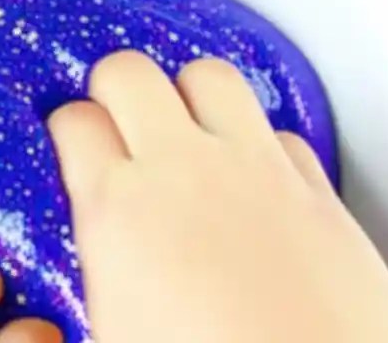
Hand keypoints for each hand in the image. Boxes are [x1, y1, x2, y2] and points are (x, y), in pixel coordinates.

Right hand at [48, 51, 387, 342]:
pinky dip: (261, 144)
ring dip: (189, 96)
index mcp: (117, 210)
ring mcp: (257, 170)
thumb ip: (98, 266)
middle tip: (118, 126)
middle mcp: (185, 170)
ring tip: (186, 134)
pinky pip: (281, 131)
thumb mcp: (108, 331)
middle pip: (129, 72)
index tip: (74, 152)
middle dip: (114, 91)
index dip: (69, 133)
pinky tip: (254, 182)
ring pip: (210, 75)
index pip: (73, 121)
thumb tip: (99, 255)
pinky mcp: (318, 190)